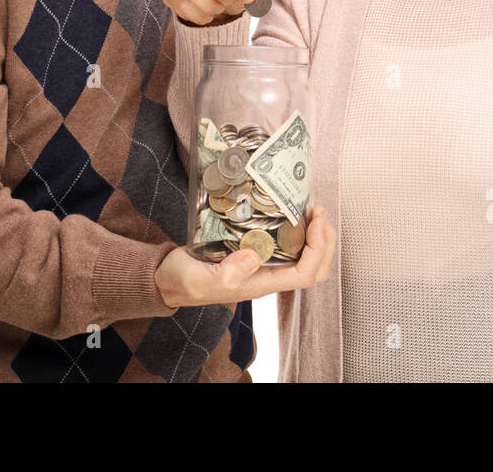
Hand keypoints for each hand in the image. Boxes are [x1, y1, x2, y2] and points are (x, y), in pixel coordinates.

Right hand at [154, 205, 336, 307]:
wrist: (167, 279)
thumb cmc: (182, 281)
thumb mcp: (199, 279)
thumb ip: (226, 274)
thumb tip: (254, 257)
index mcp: (260, 284)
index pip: (305, 274)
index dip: (319, 249)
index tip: (316, 221)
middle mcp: (268, 276)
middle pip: (314, 267)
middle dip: (324, 240)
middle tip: (318, 210)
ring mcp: (263, 265)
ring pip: (305, 256)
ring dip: (315, 233)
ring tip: (309, 207)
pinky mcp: (255, 253)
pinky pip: (287, 244)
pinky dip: (297, 228)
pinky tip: (289, 210)